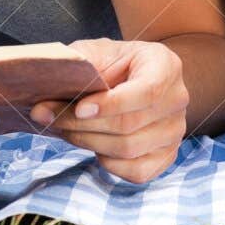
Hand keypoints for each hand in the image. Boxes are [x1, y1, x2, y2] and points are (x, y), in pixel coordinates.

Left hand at [29, 38, 188, 183]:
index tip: (79, 108)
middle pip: (130, 125)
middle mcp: (178, 100)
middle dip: (83, 125)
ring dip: (88, 142)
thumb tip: (46, 96)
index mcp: (166, 66)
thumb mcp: (96, 52)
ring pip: (129, 149)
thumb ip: (77, 67)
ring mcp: (175, 132)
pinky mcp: (167, 156)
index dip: (111, 104)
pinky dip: (108, 162)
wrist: (133, 78)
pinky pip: (136, 172)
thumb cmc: (113, 63)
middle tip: (49, 116)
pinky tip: (94, 144)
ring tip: (64, 128)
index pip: (146, 92)